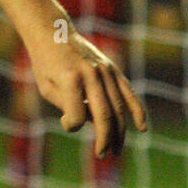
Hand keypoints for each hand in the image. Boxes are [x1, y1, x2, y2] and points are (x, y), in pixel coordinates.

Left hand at [26, 26, 147, 158]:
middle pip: (104, 114)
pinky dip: (137, 111)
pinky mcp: (113, 69)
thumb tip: (90, 123)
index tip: (66, 123)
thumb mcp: (46, 86)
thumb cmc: (45, 63)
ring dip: (119, 132)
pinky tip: (142, 128)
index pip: (76, 114)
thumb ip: (67, 105)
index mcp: (70, 78)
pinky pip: (129, 93)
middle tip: (101, 155)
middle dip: (104, 139)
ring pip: (118, 108)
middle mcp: (92, 74)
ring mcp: (106, 71)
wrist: (53, 32)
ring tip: (115, 150)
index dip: (71, 125)